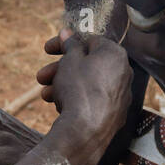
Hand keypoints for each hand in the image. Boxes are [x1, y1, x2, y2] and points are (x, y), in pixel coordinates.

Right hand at [37, 30, 132, 164]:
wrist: (86, 131)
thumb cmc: (78, 89)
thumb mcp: (69, 61)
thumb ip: (70, 45)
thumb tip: (67, 33)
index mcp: (115, 54)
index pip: (88, 41)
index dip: (65, 44)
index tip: (48, 50)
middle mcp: (124, 73)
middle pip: (87, 65)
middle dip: (60, 69)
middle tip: (41, 76)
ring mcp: (121, 96)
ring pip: (87, 84)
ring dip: (64, 86)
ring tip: (45, 95)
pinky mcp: (116, 115)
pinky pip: (93, 100)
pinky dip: (77, 99)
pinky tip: (59, 106)